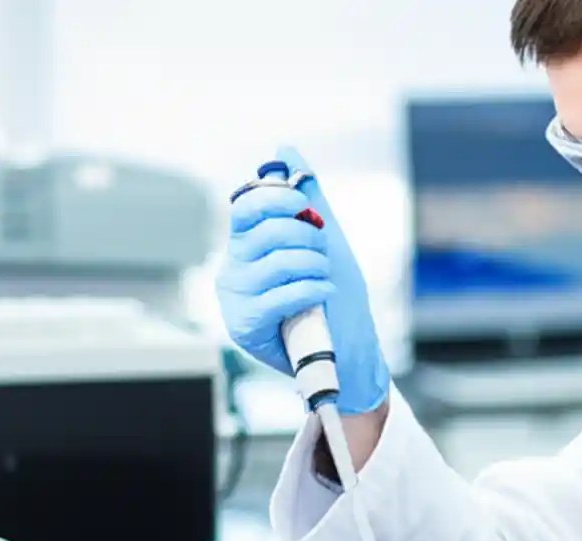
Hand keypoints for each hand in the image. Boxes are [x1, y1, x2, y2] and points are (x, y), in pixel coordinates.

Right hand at [216, 146, 389, 414]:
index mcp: (245, 244)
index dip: (278, 200)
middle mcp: (233, 268)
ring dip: (315, 268)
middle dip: (309, 239)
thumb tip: (285, 150)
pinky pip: (282, 293)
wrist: (348, 348)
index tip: (306, 209)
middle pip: (267, 231)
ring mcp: (235, 298)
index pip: (247, 206)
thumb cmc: (334, 296)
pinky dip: (313, 289)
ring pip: (278, 262)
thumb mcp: (324, 240)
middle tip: (323, 256)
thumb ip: (306, 196)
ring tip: (324, 281)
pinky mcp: (244, 325)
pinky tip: (324, 294)